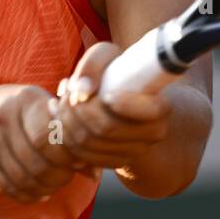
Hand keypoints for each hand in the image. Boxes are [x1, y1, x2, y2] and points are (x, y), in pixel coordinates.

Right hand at [0, 85, 77, 203]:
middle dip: (59, 176)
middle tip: (67, 176)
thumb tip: (96, 173)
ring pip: (24, 179)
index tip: (77, 161)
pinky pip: (8, 188)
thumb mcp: (45, 110)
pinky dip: (28, 195)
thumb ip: (71, 137)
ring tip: (54, 185)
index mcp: (25, 100)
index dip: (68, 156)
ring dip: (45, 188)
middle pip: (38, 162)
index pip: (51, 137)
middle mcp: (2, 118)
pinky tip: (38, 191)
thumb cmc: (22, 111)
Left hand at [51, 42, 172, 171]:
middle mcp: (152, 134)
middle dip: (78, 110)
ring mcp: (133, 152)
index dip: (123, 105)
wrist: (119, 96)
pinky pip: (83, 155)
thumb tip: (81, 91)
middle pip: (106, 128)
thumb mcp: (106, 56)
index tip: (105, 94)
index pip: (148, 112)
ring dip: (67, 121)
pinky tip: (59, 117)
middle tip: (67, 94)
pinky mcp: (113, 162)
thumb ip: (93, 64)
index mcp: (159, 108)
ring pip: (90, 143)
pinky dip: (66, 136)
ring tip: (60, 102)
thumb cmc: (114, 70)